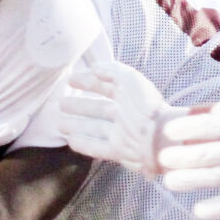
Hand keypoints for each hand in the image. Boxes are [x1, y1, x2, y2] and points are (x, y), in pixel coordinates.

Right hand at [56, 59, 183, 174]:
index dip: (87, 82)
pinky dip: (84, 144)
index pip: (104, 86)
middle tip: (61, 104)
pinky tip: (70, 141)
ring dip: (76, 125)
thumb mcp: (130, 80)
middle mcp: (124, 115)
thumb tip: (94, 67)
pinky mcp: (118, 152)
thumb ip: (112, 71)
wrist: (159, 138)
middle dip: (79, 105)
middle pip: (98, 109)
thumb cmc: (145, 107)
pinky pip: (98, 148)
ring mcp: (121, 134)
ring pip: (94, 128)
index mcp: (129, 97)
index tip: (70, 80)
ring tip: (60, 124)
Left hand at [158, 91, 219, 219]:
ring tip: (170, 182)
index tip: (170, 133)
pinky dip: (217, 207)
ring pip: (216, 178)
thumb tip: (213, 112)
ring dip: (190, 181)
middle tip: (162, 159)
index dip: (185, 130)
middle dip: (180, 157)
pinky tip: (198, 211)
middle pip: (206, 154)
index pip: (208, 126)